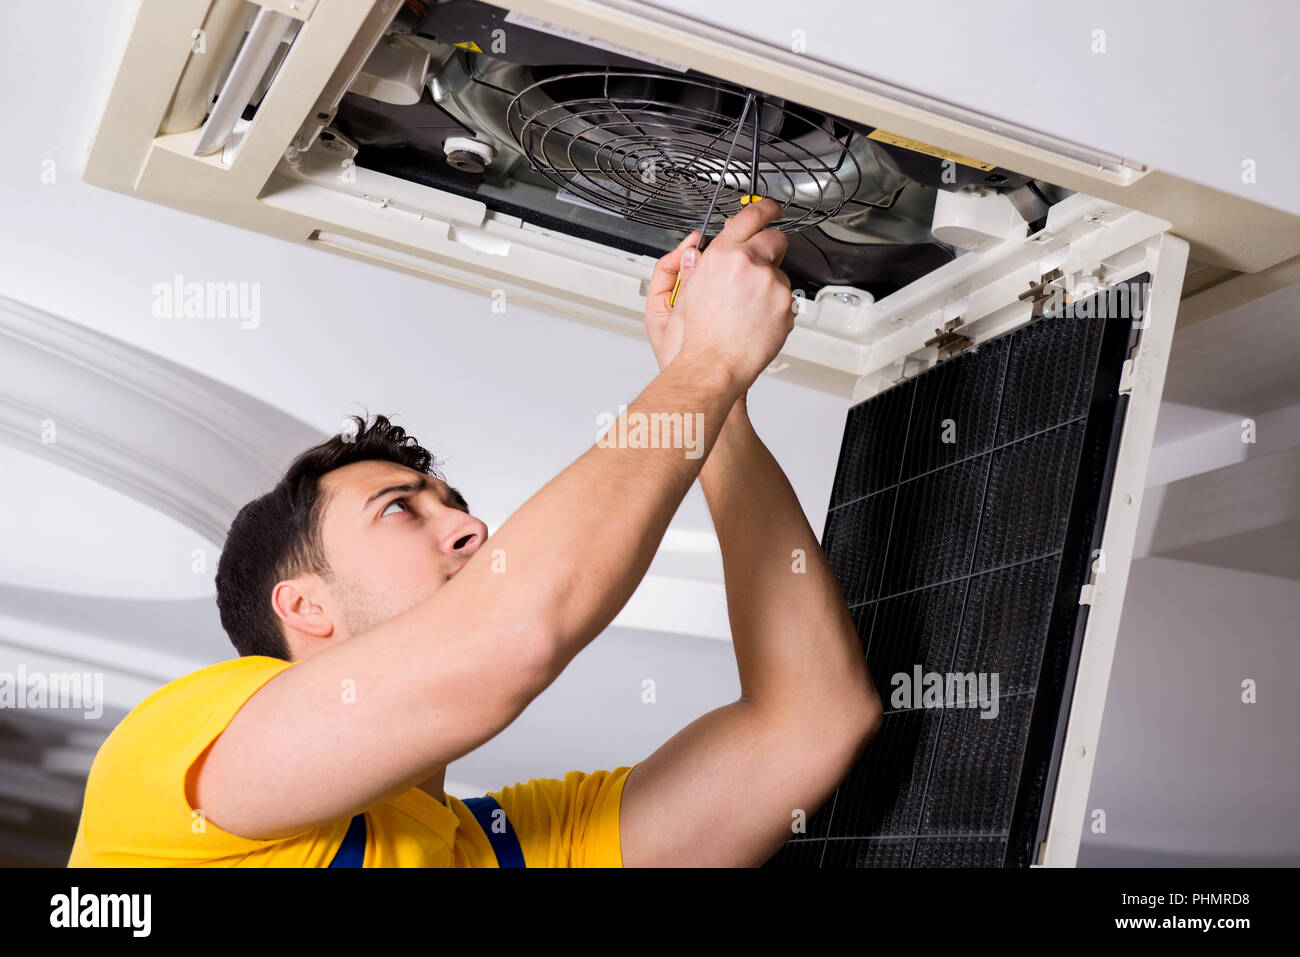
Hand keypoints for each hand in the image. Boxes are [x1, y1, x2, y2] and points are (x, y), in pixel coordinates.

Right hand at [651, 199, 793, 393]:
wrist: (714, 364)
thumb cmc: (698, 334)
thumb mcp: (689, 287)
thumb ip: (705, 260)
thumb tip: (711, 244)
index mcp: (723, 254)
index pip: (752, 216)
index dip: (766, 209)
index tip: (772, 209)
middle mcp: (748, 263)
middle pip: (775, 239)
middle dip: (770, 249)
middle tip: (758, 267)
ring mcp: (770, 283)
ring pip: (780, 273)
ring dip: (768, 284)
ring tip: (746, 309)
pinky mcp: (785, 303)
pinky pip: (785, 297)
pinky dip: (774, 306)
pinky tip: (755, 320)